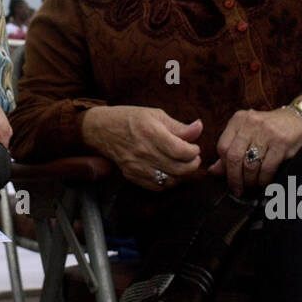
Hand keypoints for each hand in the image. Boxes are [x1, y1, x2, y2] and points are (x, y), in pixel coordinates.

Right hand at [80, 105, 202, 190]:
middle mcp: (144, 151)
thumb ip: (178, 125)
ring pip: (170, 181)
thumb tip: (199, 128)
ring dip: (182, 175)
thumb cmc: (129, 119)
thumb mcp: (155, 114)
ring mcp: (137, 166)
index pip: (181, 151)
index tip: (194, 147)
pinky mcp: (132, 175)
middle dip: (192, 164)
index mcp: (151, 132)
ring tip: (183, 165)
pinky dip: (169, 182)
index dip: (193, 151)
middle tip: (193, 158)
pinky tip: (170, 172)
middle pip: (179, 169)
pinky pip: (157, 187)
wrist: (102, 130)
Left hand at [209, 108, 301, 196]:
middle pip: (234, 157)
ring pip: (250, 165)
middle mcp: (251, 123)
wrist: (300, 118)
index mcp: (238, 119)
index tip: (229, 179)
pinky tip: (264, 181)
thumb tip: (213, 171)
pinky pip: (267, 168)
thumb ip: (230, 150)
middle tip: (238, 190)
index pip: (222, 147)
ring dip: (250, 181)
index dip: (224, 167)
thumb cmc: (270, 129)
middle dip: (235, 178)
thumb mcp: (247, 133)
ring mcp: (267, 131)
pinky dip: (264, 179)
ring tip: (252, 185)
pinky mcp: (281, 142)